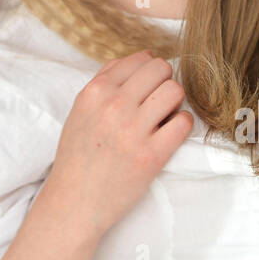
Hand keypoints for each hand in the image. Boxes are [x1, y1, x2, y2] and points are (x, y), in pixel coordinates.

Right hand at [41, 51, 193, 240]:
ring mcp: (133, 130)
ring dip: (175, 102)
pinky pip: (183, 123)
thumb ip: (105, 81)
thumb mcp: (80, 109)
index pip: (140, 59)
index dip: (150, 71)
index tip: (149, 87)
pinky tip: (169, 134)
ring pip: (175, 91)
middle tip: (158, 102)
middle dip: (164, 82)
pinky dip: (182, 125)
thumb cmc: (78, 155)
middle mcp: (114, 105)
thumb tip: (141, 57)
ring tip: (164, 117)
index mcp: (95, 91)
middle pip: (161, 69)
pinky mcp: (152, 155)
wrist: (74, 201)